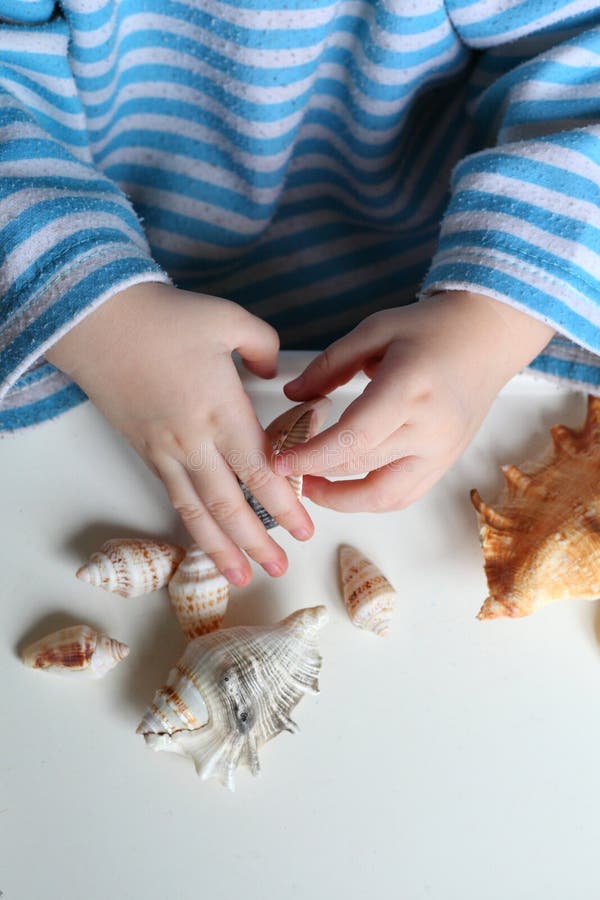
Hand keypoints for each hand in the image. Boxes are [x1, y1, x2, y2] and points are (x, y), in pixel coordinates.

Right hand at [46, 282, 313, 583]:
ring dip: (220, 549)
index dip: (286, 506)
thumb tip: (276, 375)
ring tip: (239, 577)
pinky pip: (172, 497)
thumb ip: (264, 347)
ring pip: (196, 513)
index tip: (306, 530)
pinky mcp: (145, 451)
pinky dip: (190, 524)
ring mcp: (165, 451)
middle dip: (257, 544)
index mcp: (222, 411)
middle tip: (279, 570)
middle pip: (230, 506)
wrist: (95, 321)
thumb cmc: (163, 317)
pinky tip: (203, 538)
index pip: (261, 473)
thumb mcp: (228, 318)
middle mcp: (194, 442)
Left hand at [273, 291, 554, 510]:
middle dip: (316, 477)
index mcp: (409, 389)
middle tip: (286, 469)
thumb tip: (292, 394)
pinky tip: (347, 486)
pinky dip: (371, 499)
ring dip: (343, 501)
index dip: (310, 457)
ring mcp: (442, 451)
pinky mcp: (447, 462)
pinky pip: (405, 495)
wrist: (490, 337)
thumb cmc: (435, 328)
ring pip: (384, 497)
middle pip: (361, 469)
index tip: (279, 462)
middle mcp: (430, 428)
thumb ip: (331, 364)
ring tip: (312, 486)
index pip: (352, 439)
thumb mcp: (376, 329)